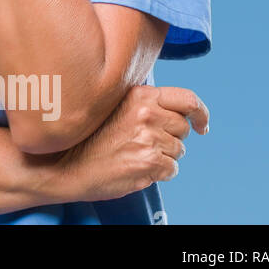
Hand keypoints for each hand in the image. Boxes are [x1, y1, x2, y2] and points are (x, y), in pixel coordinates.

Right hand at [51, 85, 209, 203]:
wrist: (66, 165)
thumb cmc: (90, 138)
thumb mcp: (114, 107)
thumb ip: (144, 103)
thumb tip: (178, 110)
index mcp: (140, 95)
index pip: (187, 99)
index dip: (200, 113)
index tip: (202, 124)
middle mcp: (146, 114)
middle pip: (183, 128)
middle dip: (171, 138)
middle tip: (147, 143)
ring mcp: (148, 139)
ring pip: (179, 151)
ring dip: (163, 156)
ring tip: (135, 155)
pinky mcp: (148, 163)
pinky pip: (171, 169)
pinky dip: (158, 173)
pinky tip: (136, 167)